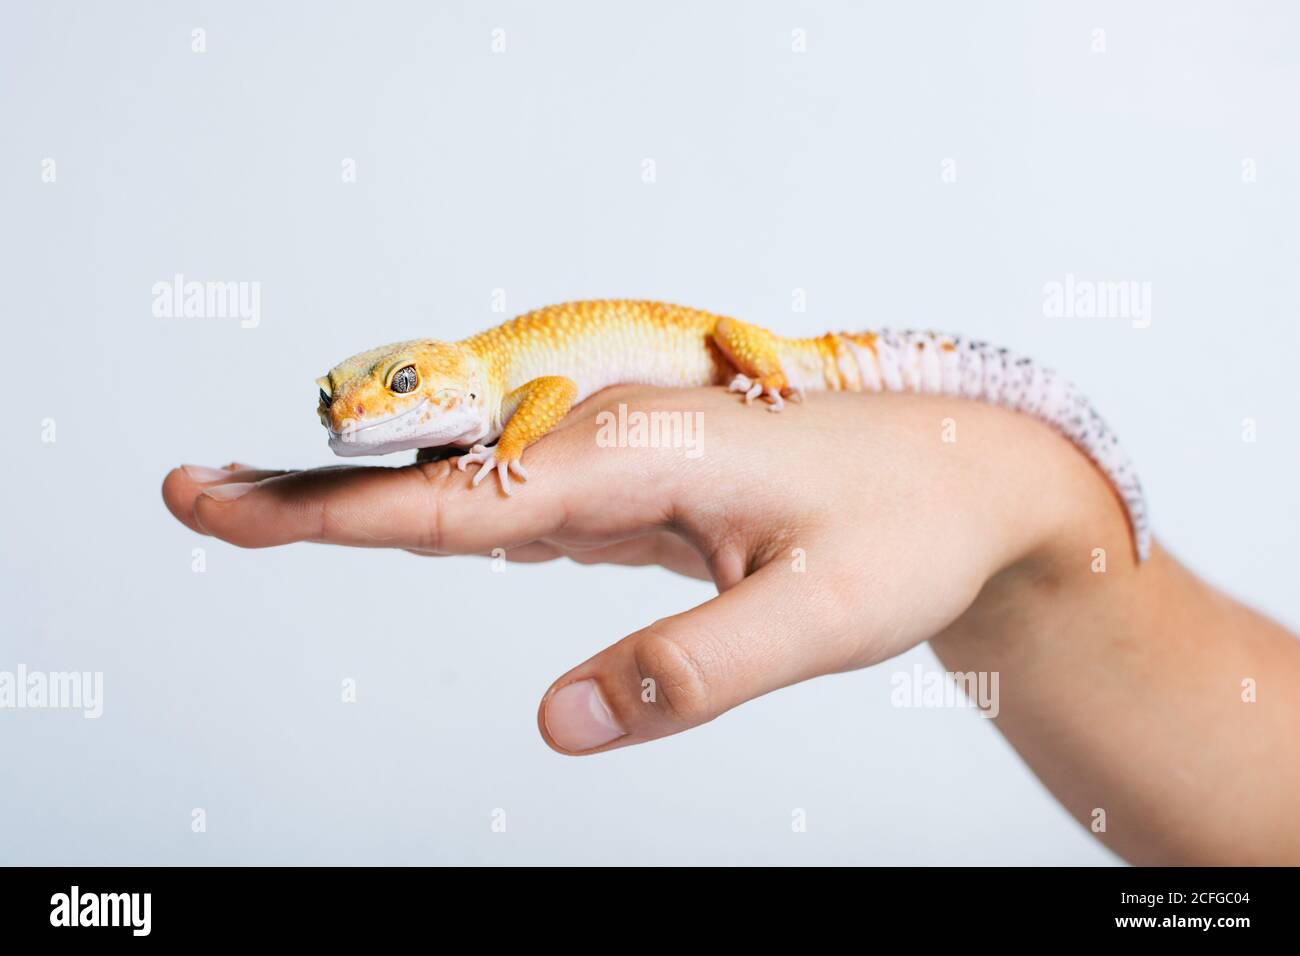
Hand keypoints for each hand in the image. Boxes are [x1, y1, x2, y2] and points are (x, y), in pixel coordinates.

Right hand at [162, 384, 1130, 754]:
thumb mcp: (818, 620)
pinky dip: (447, 525)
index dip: (334, 514)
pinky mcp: (641, 489)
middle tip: (196, 499)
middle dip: (315, 496)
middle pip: (439, 483)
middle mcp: (615, 444)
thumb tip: (555, 723)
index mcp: (640, 460)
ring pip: (473, 493)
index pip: (457, 503)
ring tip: (265, 516)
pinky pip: (525, 511)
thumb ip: (686, 669)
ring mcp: (624, 462)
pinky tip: (406, 530)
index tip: (223, 507)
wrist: (978, 480)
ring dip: (368, 509)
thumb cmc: (909, 531)